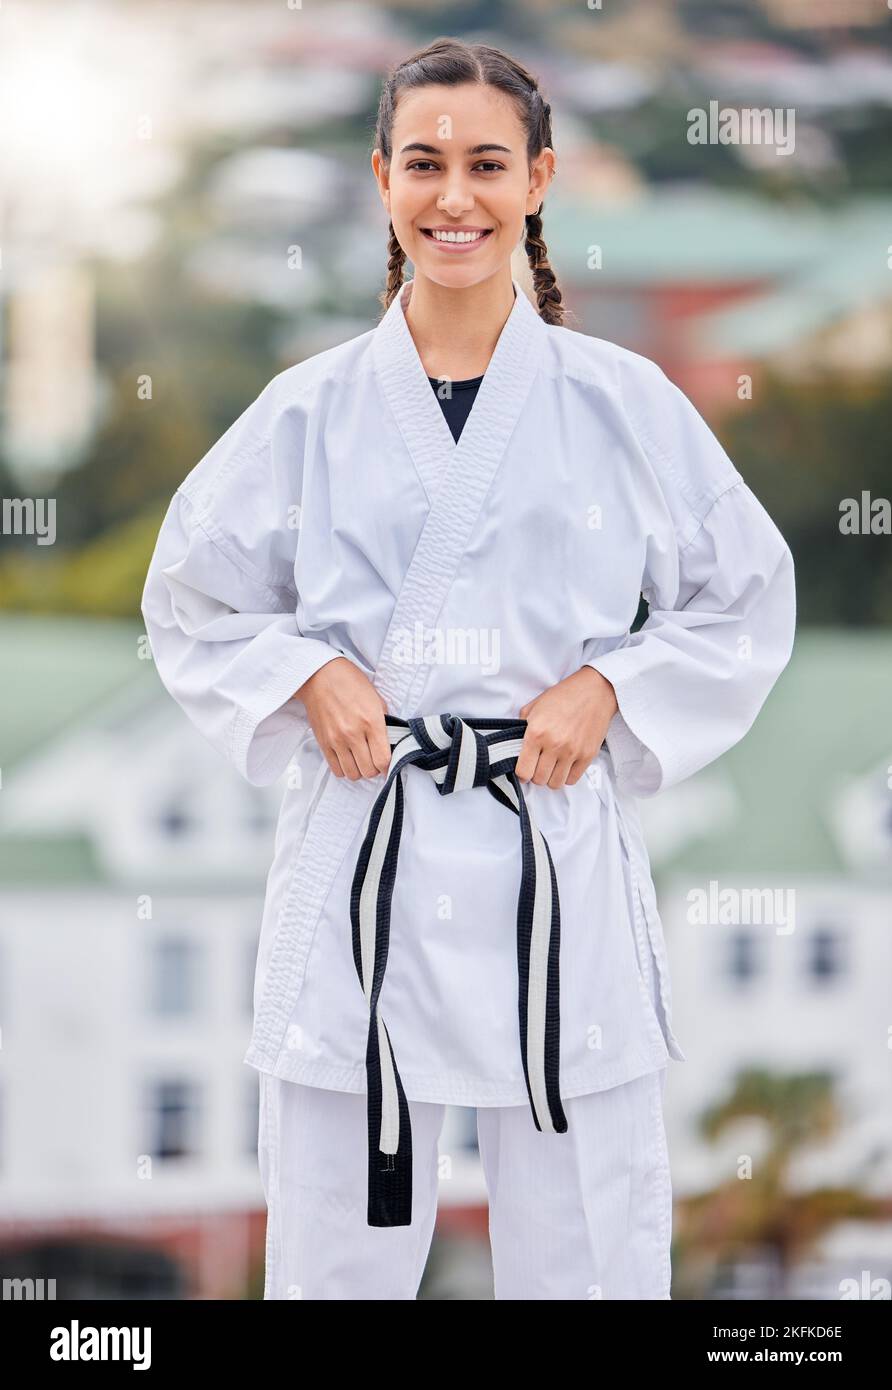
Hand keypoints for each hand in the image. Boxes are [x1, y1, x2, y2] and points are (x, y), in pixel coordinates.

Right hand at [294, 657, 391, 780]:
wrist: (321, 676)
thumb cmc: (349, 683)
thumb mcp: (376, 699)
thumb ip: (384, 722)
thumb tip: (389, 743)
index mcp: (371, 721)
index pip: (383, 760)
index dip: (388, 766)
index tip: (388, 764)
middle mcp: (353, 733)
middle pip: (368, 771)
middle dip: (374, 769)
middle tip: (374, 761)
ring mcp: (337, 740)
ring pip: (352, 774)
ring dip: (359, 771)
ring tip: (360, 761)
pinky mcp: (324, 742)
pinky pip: (336, 769)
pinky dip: (344, 769)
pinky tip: (348, 759)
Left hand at [515, 667, 618, 787]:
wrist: (594, 691)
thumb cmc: (564, 696)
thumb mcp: (535, 706)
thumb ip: (522, 726)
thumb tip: (515, 744)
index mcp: (536, 733)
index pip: (523, 770)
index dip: (521, 773)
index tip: (524, 770)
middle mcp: (554, 745)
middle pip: (539, 779)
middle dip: (536, 775)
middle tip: (538, 766)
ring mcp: (572, 752)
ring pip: (555, 784)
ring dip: (551, 777)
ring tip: (552, 766)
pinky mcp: (587, 755)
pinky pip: (572, 779)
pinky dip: (566, 776)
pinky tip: (565, 765)